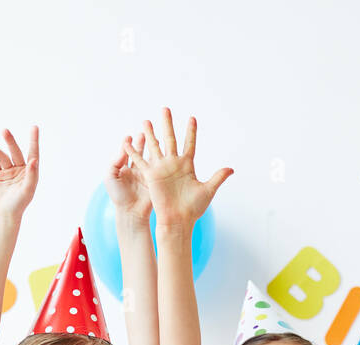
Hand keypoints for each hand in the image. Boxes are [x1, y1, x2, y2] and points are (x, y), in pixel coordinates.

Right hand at [0, 127, 38, 220]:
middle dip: (10, 142)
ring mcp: (8, 173)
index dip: (33, 140)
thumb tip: (34, 160)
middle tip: (5, 131)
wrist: (2, 217)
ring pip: (2, 156)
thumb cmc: (17, 206)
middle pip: (16, 152)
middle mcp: (20, 171)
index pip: (33, 153)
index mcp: (30, 174)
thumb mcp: (26, 191)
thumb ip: (31, 176)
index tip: (34, 127)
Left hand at [105, 133, 151, 219]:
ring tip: (155, 136)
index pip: (126, 153)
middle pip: (139, 152)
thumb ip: (115, 162)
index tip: (129, 136)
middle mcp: (136, 170)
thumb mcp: (110, 177)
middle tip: (144, 132)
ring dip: (152, 147)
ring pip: (149, 157)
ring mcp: (146, 174)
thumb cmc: (118, 197)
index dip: (127, 144)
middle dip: (141, 142)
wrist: (132, 212)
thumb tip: (123, 150)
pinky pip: (157, 166)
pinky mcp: (154, 179)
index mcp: (124, 169)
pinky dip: (159, 158)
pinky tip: (162, 149)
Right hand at [125, 108, 231, 227]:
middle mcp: (173, 164)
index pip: (189, 144)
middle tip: (165, 109)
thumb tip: (231, 169)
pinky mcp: (151, 176)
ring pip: (154, 146)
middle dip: (168, 124)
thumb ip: (218, 177)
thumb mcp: (207, 190)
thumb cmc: (193, 209)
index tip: (192, 118)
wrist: (178, 220)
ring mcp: (161, 168)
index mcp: (187, 165)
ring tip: (146, 121)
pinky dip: (135, 152)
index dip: (191, 132)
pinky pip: (141, 161)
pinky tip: (128, 141)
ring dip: (150, 133)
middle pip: (170, 139)